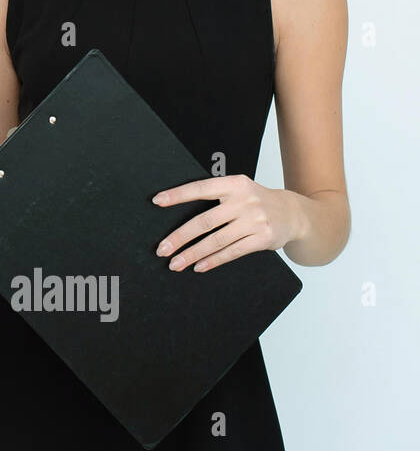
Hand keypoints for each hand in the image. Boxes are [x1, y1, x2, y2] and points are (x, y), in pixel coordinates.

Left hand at [152, 175, 299, 271]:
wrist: (293, 213)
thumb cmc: (255, 201)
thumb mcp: (238, 189)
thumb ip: (215, 195)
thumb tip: (177, 208)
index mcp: (234, 184)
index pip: (200, 188)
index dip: (178, 194)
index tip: (157, 201)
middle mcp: (245, 201)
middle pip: (204, 221)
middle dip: (180, 237)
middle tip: (162, 248)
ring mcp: (254, 220)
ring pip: (216, 240)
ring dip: (192, 254)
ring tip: (175, 263)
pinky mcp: (262, 239)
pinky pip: (232, 251)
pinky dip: (213, 260)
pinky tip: (198, 266)